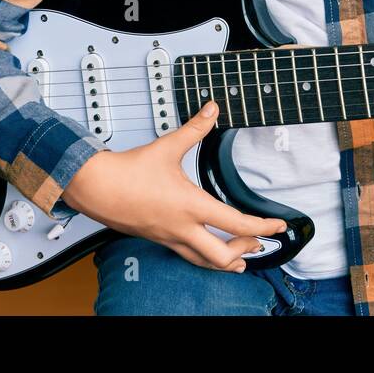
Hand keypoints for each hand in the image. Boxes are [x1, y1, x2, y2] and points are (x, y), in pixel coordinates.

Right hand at [60, 99, 286, 271]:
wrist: (96, 188)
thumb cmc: (128, 172)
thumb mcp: (167, 146)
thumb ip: (194, 129)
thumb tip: (212, 110)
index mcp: (191, 206)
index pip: (237, 224)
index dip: (263, 227)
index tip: (277, 226)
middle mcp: (183, 228)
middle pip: (223, 256)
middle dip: (245, 250)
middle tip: (259, 241)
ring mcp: (170, 238)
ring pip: (204, 261)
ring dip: (226, 259)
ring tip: (241, 254)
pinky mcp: (159, 240)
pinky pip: (187, 256)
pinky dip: (204, 257)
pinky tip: (207, 250)